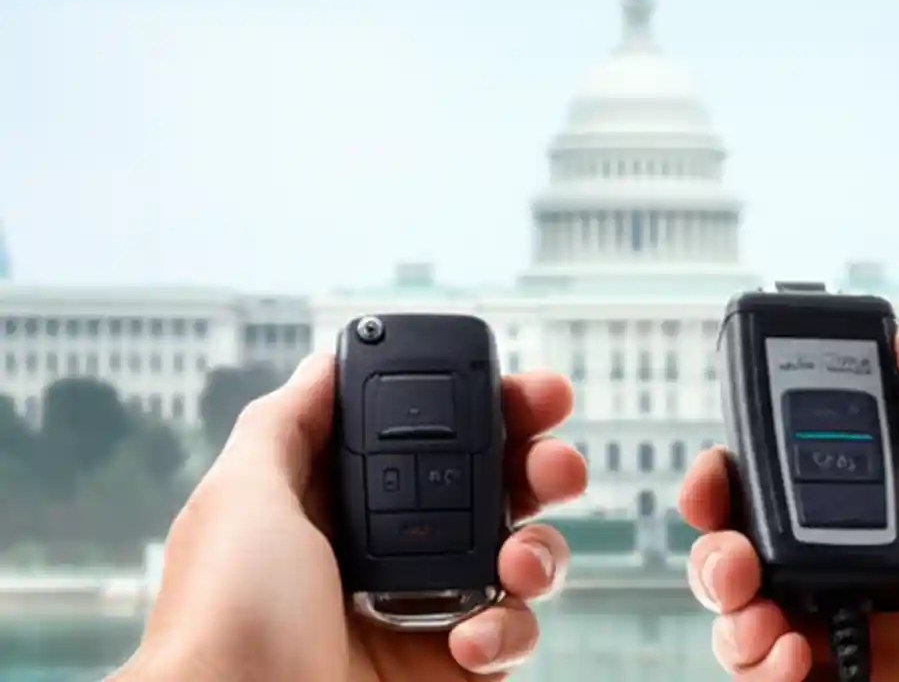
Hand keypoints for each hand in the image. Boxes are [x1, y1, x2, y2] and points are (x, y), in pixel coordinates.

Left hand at [111, 354, 586, 681]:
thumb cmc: (224, 618)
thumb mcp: (242, 497)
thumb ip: (288, 421)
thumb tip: (329, 362)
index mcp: (345, 500)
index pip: (436, 437)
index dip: (489, 409)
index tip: (533, 395)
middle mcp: (391, 549)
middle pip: (493, 490)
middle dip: (540, 468)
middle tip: (558, 464)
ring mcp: (423, 612)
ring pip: (519, 560)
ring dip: (540, 550)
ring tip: (521, 561)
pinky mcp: (447, 670)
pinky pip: (512, 638)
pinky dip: (508, 633)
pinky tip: (471, 639)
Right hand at [679, 327, 898, 680]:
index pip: (793, 487)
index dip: (741, 481)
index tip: (718, 478)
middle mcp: (875, 573)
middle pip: (756, 557)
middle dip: (718, 550)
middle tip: (732, 555)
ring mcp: (869, 640)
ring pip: (754, 625)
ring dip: (731, 615)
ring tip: (761, 615)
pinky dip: (763, 672)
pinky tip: (790, 657)